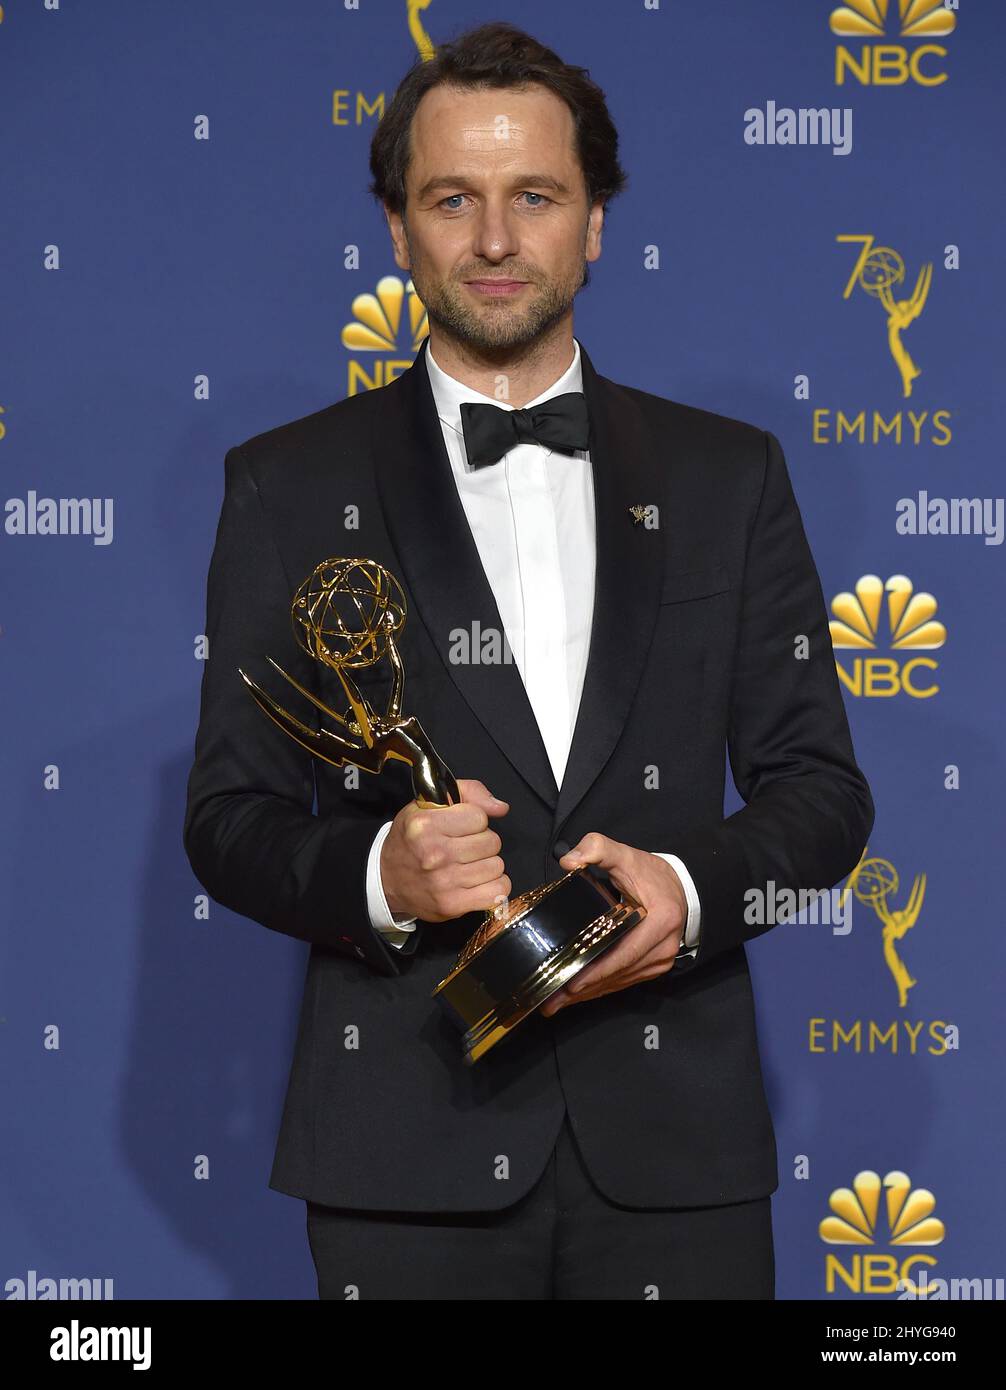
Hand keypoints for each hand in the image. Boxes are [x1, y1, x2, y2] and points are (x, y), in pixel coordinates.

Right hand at [380, 779, 510, 922]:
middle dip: (482, 842)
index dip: (474, 820)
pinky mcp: (452, 905)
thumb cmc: (411, 839)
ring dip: (487, 864)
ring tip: (468, 865)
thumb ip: (468, 792)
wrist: (385, 879)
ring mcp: (444, 882)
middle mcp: (435, 853)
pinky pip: (498, 890)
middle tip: (463, 847)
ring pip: (497, 866)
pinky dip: (494, 886)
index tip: (461, 827)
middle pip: (492, 842)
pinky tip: (478, 882)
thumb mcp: (428, 804)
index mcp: (426, 824)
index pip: (480, 817)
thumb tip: (500, 808)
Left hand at [539, 833, 685, 1015]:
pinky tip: (577, 995)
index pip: (624, 952)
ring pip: (620, 982)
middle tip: (550, 1001)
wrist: (682, 888)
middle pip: (618, 973)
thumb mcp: (626, 855)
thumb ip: (597, 848)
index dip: (597, 970)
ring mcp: (660, 961)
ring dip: (588, 994)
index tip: (570, 982)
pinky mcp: (654, 967)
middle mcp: (663, 947)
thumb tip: (569, 861)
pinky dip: (600, 988)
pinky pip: (624, 981)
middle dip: (583, 989)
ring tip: (556, 1002)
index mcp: (660, 921)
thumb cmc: (651, 875)